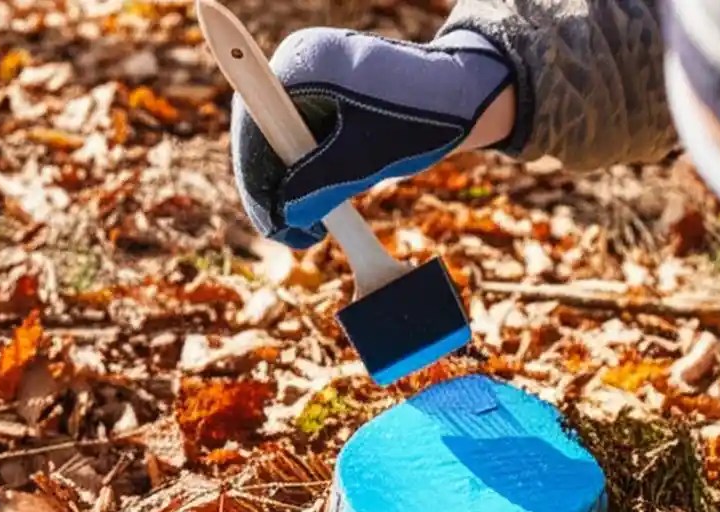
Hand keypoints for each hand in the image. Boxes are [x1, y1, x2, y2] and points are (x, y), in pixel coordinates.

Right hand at [230, 28, 513, 249]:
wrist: (464, 98)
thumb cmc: (425, 116)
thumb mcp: (370, 156)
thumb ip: (321, 184)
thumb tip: (284, 215)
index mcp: (304, 65)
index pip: (255, 131)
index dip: (259, 185)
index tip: (278, 229)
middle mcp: (297, 66)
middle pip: (259, 139)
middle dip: (272, 191)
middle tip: (298, 237)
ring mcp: (306, 81)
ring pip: (274, 145)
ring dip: (286, 187)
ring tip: (311, 229)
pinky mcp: (319, 99)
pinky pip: (294, 142)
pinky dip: (301, 175)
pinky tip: (318, 205)